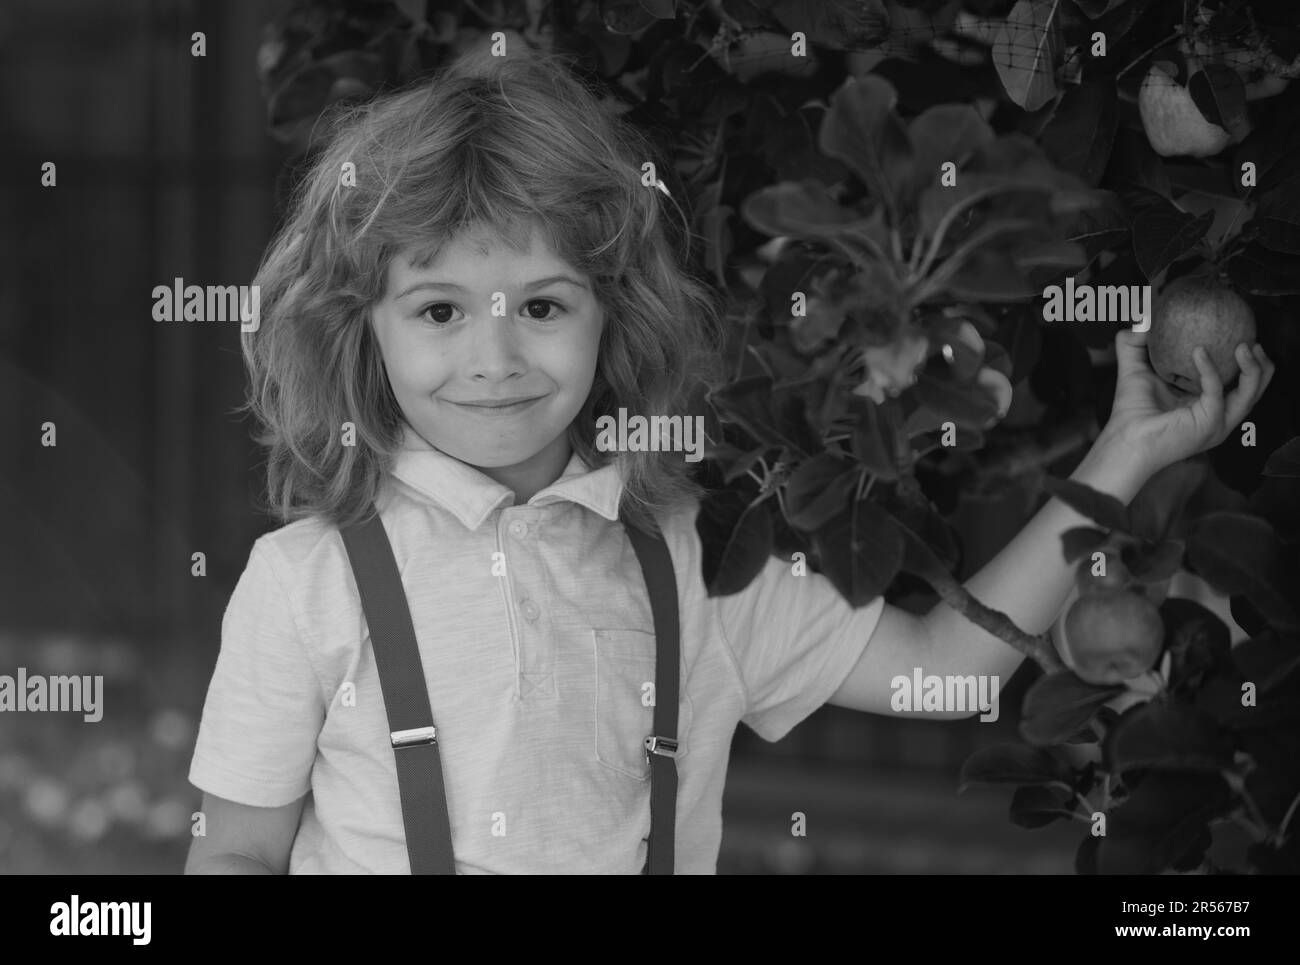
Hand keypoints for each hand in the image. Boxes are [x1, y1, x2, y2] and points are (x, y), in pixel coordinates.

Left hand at [1100, 327, 1273, 475]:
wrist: (1125, 438)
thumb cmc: (1132, 411)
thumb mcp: (1135, 369)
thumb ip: (1135, 343)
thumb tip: (1143, 320)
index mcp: (1209, 403)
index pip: (1240, 381)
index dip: (1246, 360)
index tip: (1242, 334)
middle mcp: (1219, 414)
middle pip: (1255, 388)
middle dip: (1261, 364)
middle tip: (1251, 340)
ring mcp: (1218, 422)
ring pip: (1250, 392)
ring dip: (1252, 367)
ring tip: (1243, 345)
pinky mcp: (1209, 424)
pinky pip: (1216, 392)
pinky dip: (1211, 370)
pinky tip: (1199, 352)